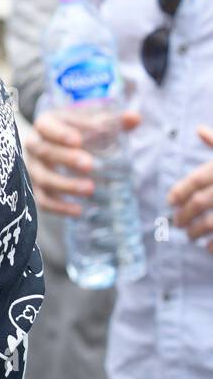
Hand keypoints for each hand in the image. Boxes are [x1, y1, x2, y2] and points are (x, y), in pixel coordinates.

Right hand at [26, 108, 141, 216]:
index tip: (78, 140)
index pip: (46, 126)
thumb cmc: (79, 131)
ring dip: (65, 184)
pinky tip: (79, 210)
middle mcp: (35, 145)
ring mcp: (33, 168)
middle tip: (89, 165)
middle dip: (66, 159)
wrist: (61, 147)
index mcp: (46, 124)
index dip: (59, 133)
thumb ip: (113, 121)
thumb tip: (135, 118)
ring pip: (42, 177)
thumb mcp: (92, 122)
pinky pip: (42, 199)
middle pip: (44, 151)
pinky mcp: (36, 187)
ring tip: (90, 189)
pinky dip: (58, 207)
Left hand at [169, 126, 212, 250]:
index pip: (196, 180)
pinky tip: (208, 248)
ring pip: (211, 222)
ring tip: (190, 236)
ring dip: (196, 231)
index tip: (170, 201)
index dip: (180, 191)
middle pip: (200, 202)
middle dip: (184, 214)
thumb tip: (199, 129)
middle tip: (176, 223)